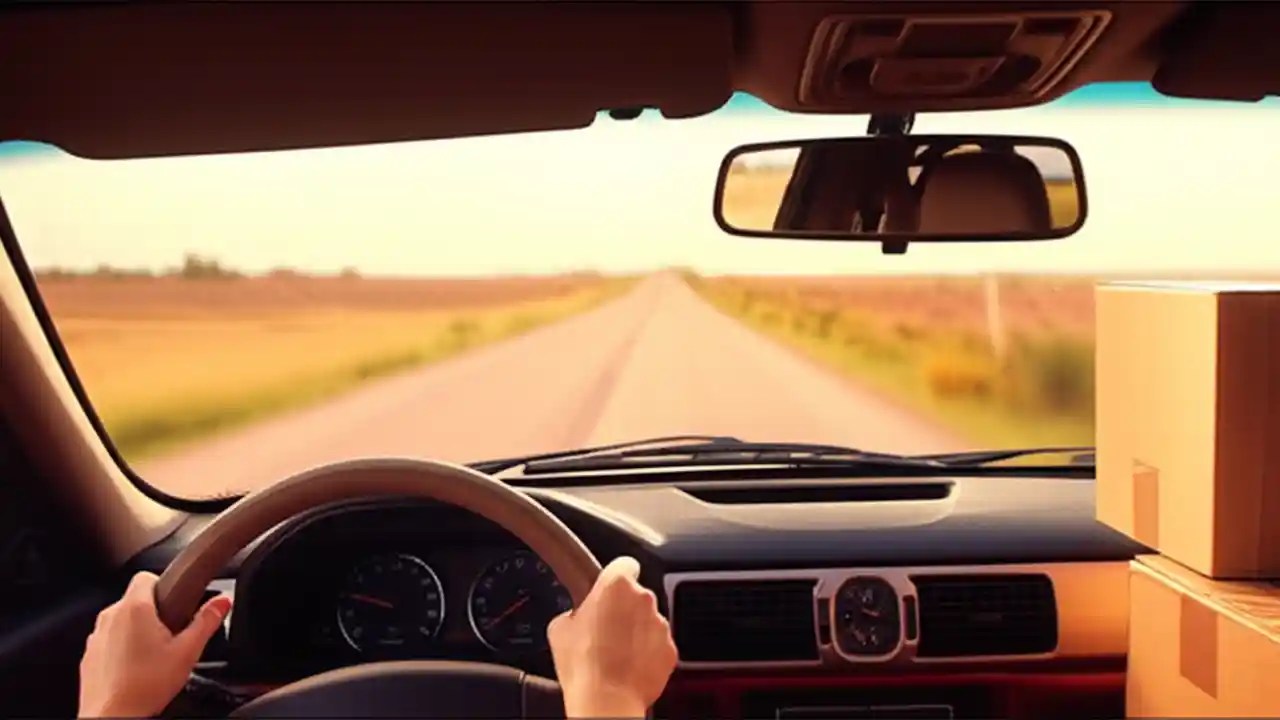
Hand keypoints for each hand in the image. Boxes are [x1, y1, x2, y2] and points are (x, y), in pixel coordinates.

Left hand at [79, 571, 231, 717]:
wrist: (112, 717)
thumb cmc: (145, 686)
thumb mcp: (188, 651)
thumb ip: (207, 621)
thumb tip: (222, 602)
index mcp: (135, 609)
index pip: (146, 576)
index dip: (164, 584)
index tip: (176, 601)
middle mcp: (110, 617)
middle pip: (135, 599)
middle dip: (154, 612)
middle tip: (172, 634)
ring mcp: (96, 637)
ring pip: (121, 621)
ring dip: (136, 630)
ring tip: (155, 655)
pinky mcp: (89, 656)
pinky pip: (109, 641)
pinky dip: (121, 649)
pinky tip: (137, 668)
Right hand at [547, 556, 676, 717]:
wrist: (606, 699)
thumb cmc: (582, 664)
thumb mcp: (560, 628)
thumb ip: (574, 610)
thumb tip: (576, 616)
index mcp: (616, 585)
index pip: (624, 564)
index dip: (615, 576)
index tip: (609, 587)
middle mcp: (644, 599)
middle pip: (636, 595)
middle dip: (623, 608)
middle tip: (605, 628)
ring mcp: (660, 625)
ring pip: (648, 620)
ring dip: (636, 631)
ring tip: (615, 652)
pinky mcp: (670, 650)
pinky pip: (658, 645)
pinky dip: (647, 652)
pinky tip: (628, 666)